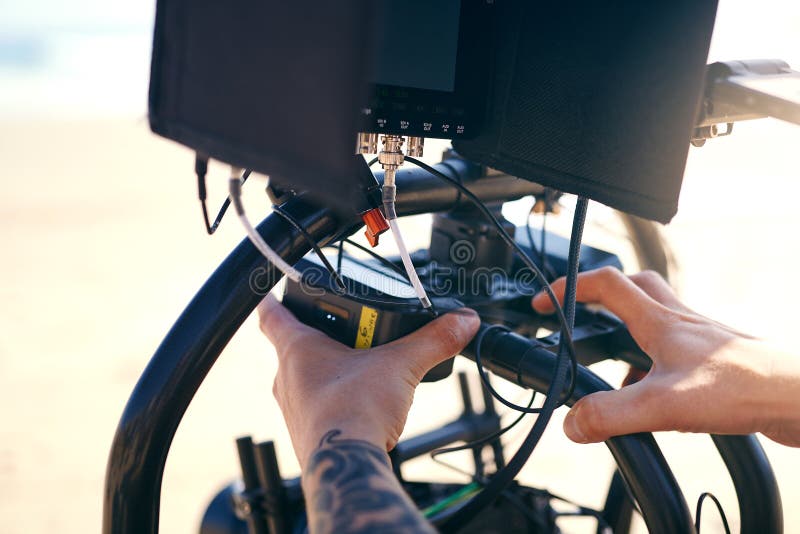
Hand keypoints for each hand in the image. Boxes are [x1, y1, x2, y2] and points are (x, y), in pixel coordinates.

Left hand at [258, 295, 479, 466]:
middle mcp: (286, 378)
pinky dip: (336, 398)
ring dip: (331, 369)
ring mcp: (294, 408)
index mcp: (297, 350)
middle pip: (295, 345)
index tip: (277, 288)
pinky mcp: (307, 432)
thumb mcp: (401, 365)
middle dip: (322, 335)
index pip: (271, 313)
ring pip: (306, 377)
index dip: (274, 296)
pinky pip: (317, 405)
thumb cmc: (354, 412)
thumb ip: (433, 340)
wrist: (347, 466)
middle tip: (349, 328)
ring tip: (363, 366)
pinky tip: (361, 402)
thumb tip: (461, 322)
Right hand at [532, 267, 799, 446]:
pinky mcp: (716, 360)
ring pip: (655, 318)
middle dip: (600, 295)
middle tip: (581, 315)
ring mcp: (700, 339)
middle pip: (633, 286)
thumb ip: (611, 413)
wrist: (797, 398)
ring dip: (628, 331)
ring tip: (614, 367)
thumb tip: (572, 422)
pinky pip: (676, 349)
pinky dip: (655, 363)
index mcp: (659, 321)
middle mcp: (679, 322)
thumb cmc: (743, 388)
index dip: (568, 287)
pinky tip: (656, 396)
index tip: (545, 302)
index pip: (605, 284)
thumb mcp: (662, 404)